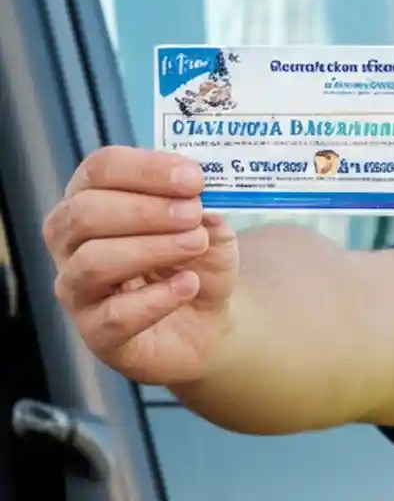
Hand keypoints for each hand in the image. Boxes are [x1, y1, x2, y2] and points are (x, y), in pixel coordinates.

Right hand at [44, 146, 239, 385]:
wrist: (206, 320)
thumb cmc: (196, 260)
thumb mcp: (212, 228)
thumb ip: (208, 210)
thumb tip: (206, 200)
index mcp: (93, 198)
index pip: (100, 169)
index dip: (144, 168)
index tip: (193, 178)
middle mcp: (72, 242)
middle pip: (84, 213)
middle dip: (144, 209)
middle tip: (192, 213)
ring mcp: (78, 289)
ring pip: (92, 262)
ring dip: (150, 248)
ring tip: (195, 244)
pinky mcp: (96, 334)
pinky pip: (113, 316)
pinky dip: (155, 298)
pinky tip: (188, 284)